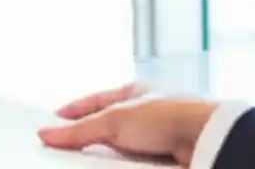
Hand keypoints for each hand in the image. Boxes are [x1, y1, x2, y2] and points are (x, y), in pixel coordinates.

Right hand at [37, 84, 218, 166]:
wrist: (206, 138)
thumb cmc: (168, 114)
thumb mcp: (114, 120)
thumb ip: (80, 130)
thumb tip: (48, 133)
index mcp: (133, 92)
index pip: (94, 101)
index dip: (72, 112)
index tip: (52, 123)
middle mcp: (144, 113)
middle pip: (106, 128)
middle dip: (87, 139)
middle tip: (63, 150)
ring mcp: (155, 136)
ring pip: (120, 149)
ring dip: (106, 158)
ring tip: (88, 165)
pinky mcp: (162, 158)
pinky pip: (133, 164)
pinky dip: (122, 167)